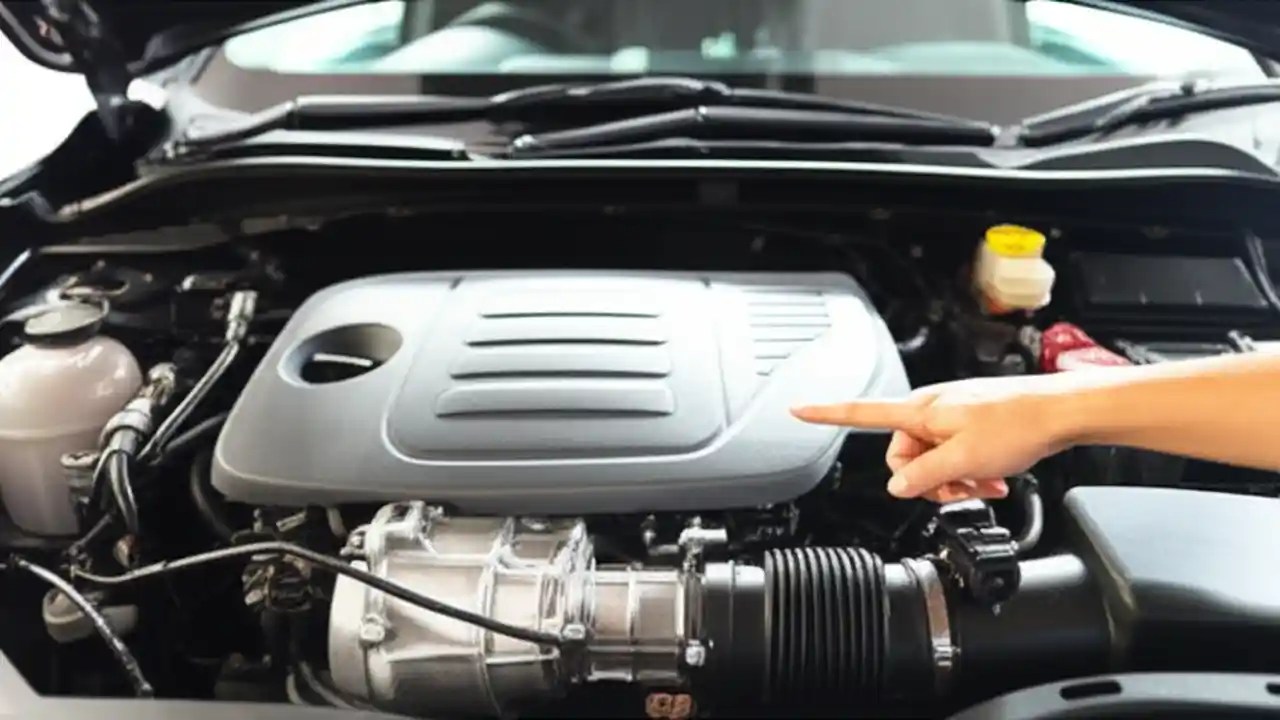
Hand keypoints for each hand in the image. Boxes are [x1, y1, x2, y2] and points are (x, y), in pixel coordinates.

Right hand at [792, 375, 1073, 502]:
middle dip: (926, 479)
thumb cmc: (1016, 425)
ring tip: (983, 484)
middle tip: (957, 487)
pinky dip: (969, 470)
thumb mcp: (963, 461)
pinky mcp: (971, 422)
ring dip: (953, 478)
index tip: (797, 410)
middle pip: (903, 454)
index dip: (826, 414)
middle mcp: (930, 409)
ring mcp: (952, 415)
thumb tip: (898, 486)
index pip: (861, 413)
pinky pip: (954, 452)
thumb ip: (923, 477)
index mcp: (919, 412)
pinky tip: (992, 479)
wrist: (1060, 412)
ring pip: (932, 457)